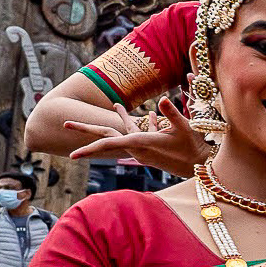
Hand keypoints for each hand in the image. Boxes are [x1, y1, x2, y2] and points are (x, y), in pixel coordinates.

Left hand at [64, 97, 207, 177]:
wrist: (201, 167)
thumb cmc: (193, 149)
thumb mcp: (185, 129)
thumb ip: (173, 114)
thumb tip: (162, 99)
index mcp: (140, 143)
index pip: (109, 143)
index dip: (89, 147)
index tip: (71, 155)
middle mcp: (136, 146)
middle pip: (106, 136)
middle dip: (86, 129)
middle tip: (64, 123)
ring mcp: (142, 147)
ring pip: (122, 131)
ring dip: (120, 117)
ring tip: (116, 103)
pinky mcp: (149, 147)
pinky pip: (138, 133)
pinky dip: (140, 123)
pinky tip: (151, 114)